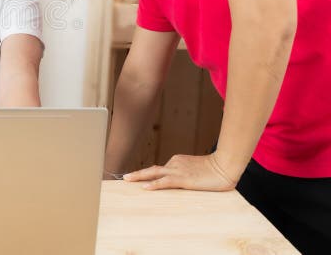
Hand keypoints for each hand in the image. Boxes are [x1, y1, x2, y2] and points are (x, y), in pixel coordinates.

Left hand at [123, 153, 237, 190]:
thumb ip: (186, 174)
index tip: (138, 179)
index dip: (149, 175)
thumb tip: (178, 181)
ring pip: (154, 173)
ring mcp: (178, 170)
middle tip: (125, 177)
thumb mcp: (197, 171)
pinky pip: (165, 181)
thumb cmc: (215, 170)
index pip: (160, 169)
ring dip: (139, 176)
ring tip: (127, 180)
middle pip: (152, 169)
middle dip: (137, 174)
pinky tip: (145, 188)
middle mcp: (175, 163)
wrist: (225, 166)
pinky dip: (154, 184)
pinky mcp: (183, 178)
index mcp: (178, 161)